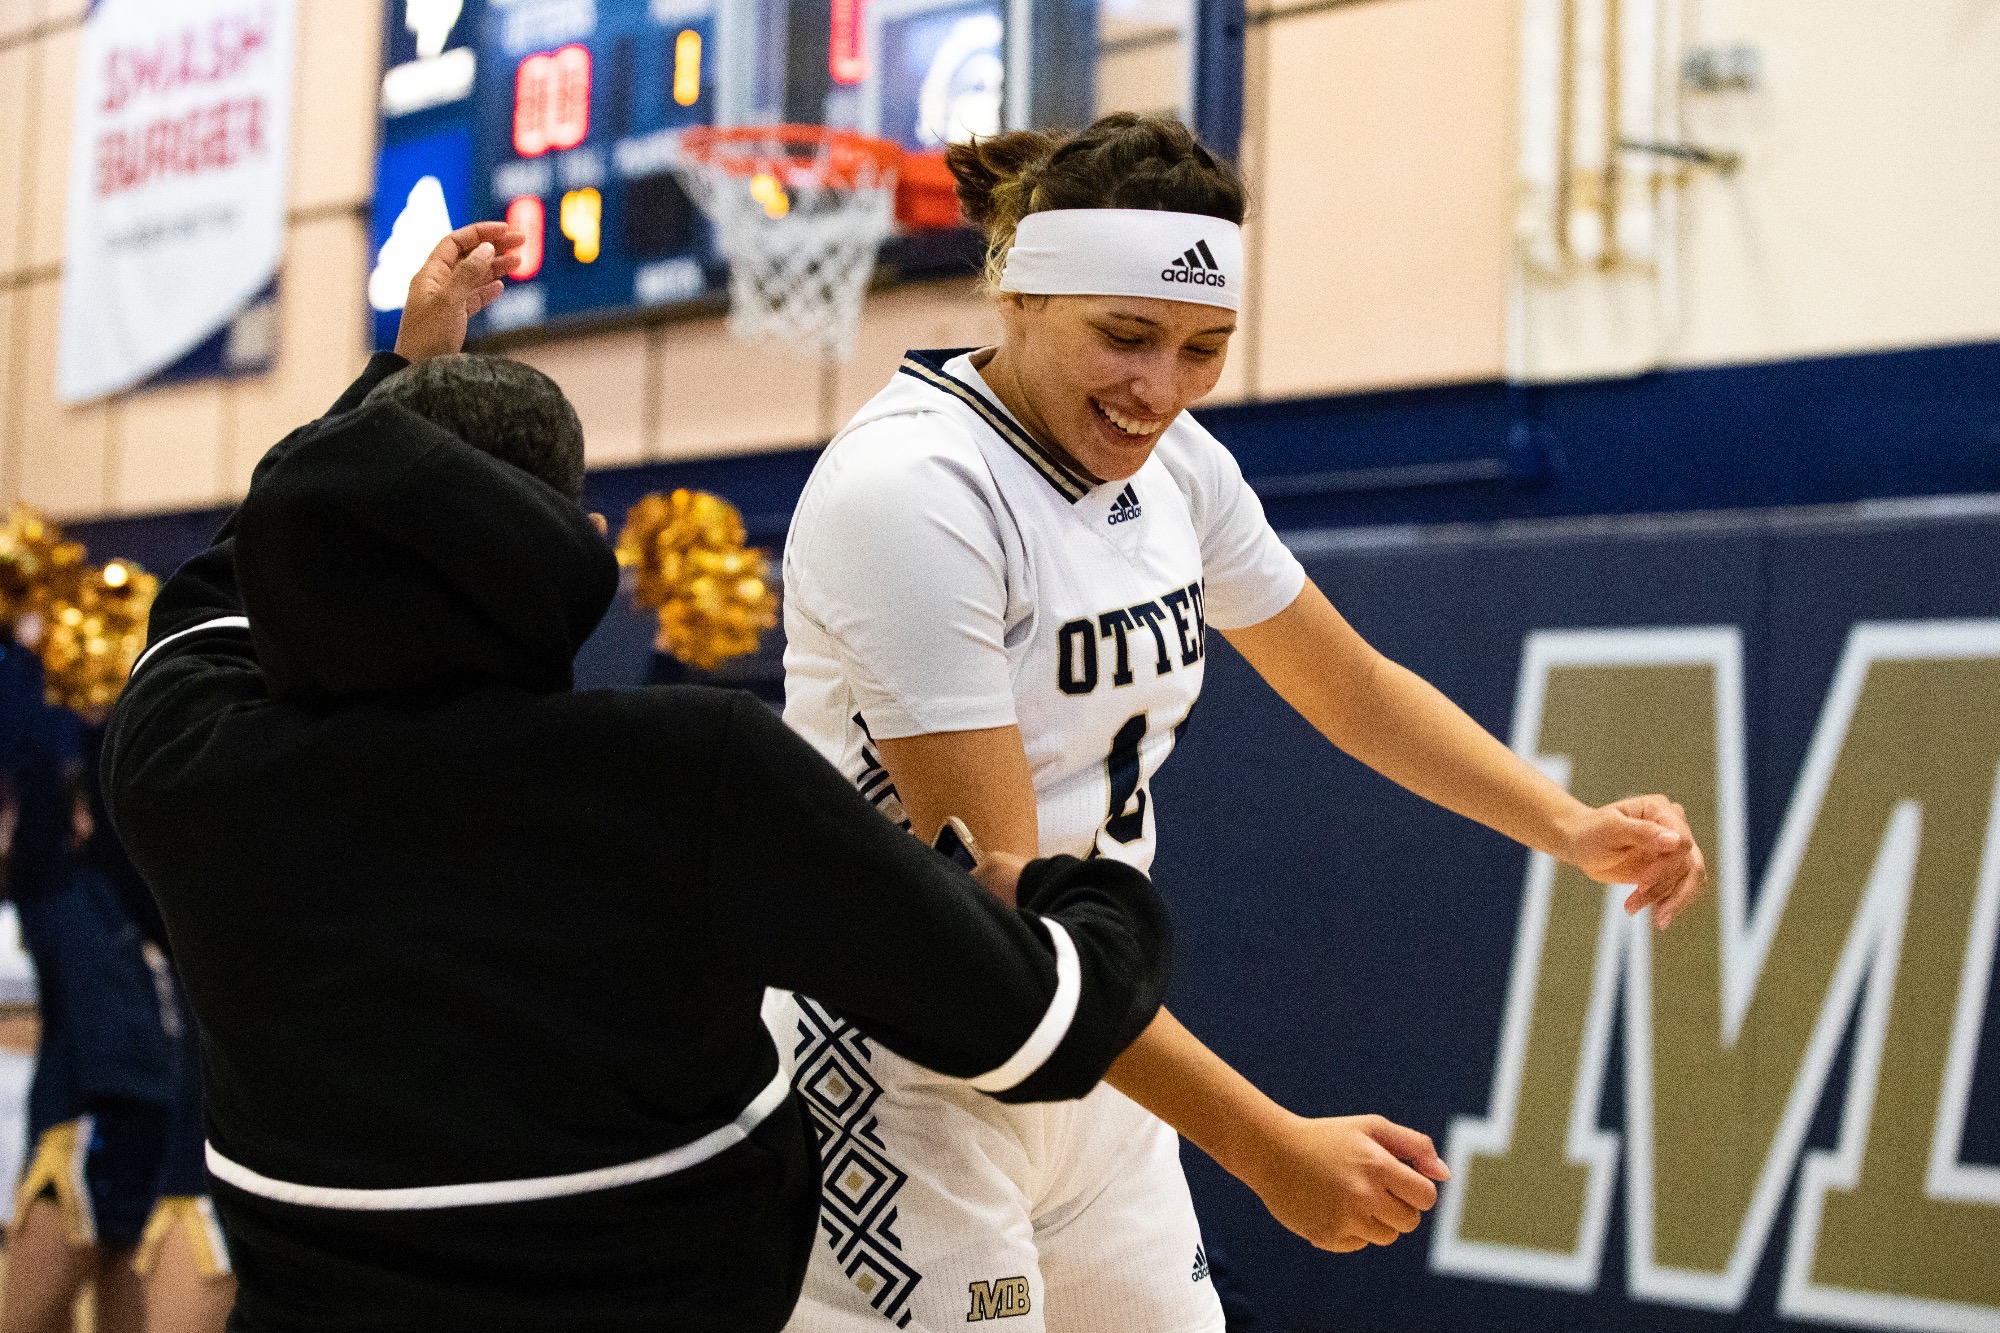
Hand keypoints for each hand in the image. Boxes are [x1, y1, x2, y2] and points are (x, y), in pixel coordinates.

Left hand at [393, 221, 524, 363]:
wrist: (416, 371)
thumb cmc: (428, 337)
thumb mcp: (450, 303)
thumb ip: (468, 274)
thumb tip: (486, 248)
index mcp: (430, 274)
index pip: (456, 242)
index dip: (480, 232)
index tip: (505, 230)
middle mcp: (437, 283)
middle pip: (468, 256)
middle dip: (494, 246)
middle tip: (522, 240)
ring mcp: (445, 301)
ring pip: (474, 276)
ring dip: (496, 267)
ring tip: (519, 262)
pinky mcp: (453, 318)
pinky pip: (473, 297)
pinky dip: (488, 290)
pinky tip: (501, 287)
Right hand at [1238, 1113, 1449, 1251]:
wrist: (1270, 1150)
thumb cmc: (1327, 1137)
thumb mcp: (1370, 1127)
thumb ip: (1414, 1146)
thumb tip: (1445, 1175)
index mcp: (1378, 1165)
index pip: (1426, 1197)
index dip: (1416, 1190)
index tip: (1398, 1181)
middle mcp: (1363, 1195)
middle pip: (1409, 1222)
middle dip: (1399, 1207)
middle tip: (1373, 1188)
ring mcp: (1344, 1218)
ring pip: (1387, 1236)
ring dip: (1377, 1220)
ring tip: (1351, 1197)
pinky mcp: (1327, 1235)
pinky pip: (1358, 1243)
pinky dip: (1352, 1230)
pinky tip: (1331, 1207)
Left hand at [1560, 795, 1705, 928]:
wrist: (1581, 845)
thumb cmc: (1591, 832)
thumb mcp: (1611, 830)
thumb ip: (1643, 832)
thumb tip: (1676, 841)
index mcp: (1660, 810)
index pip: (1682, 841)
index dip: (1667, 866)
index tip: (1642, 884)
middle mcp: (1673, 826)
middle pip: (1690, 863)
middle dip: (1667, 888)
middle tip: (1639, 907)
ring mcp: (1674, 848)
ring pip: (1688, 879)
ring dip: (1665, 900)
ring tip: (1632, 909)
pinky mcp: (1671, 867)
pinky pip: (1682, 888)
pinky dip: (1669, 903)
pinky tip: (1654, 917)